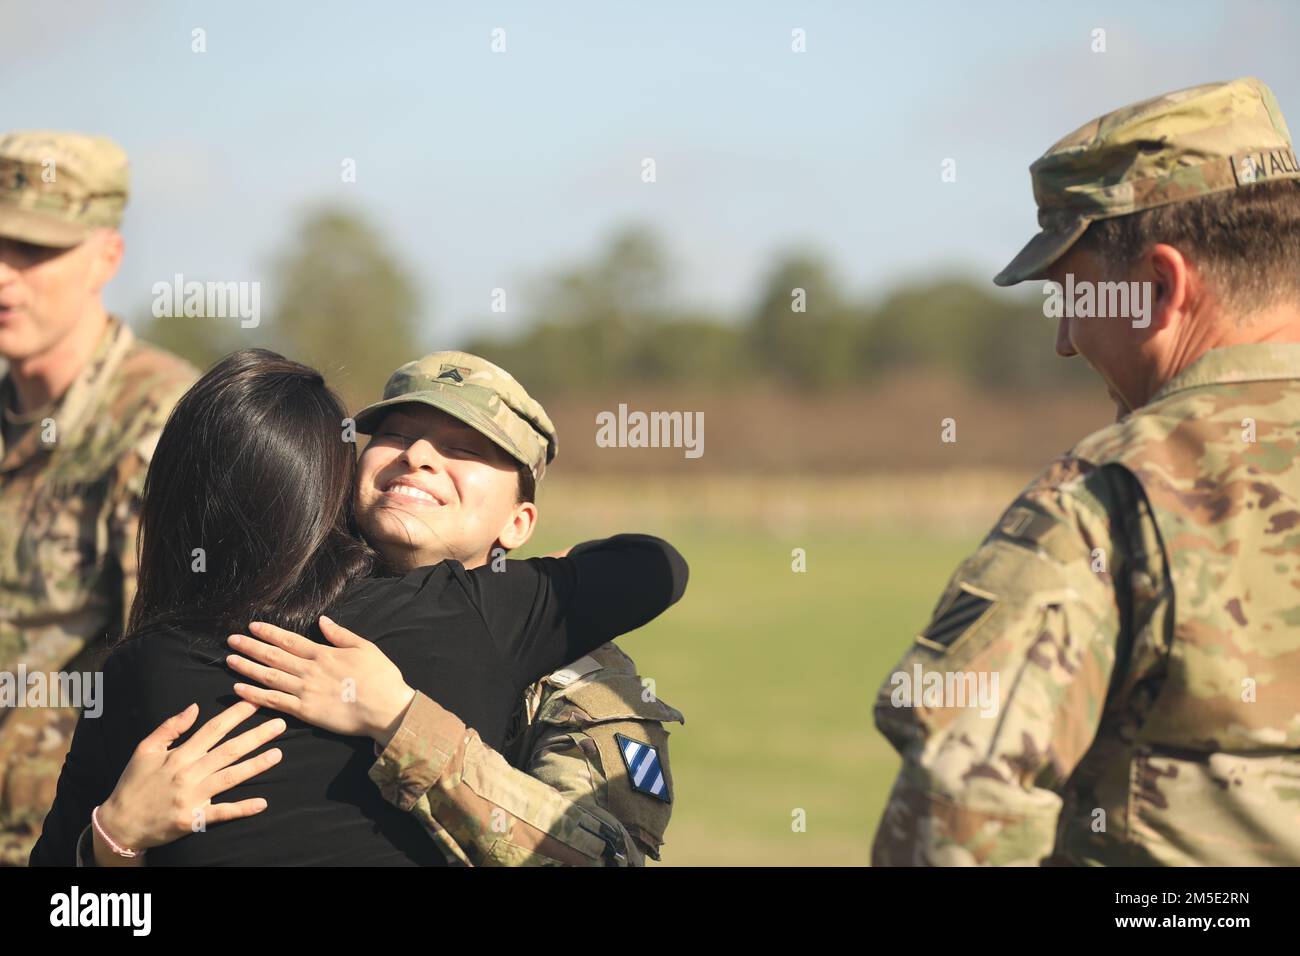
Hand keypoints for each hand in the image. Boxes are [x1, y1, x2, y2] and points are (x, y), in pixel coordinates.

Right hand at [95, 701, 284, 863]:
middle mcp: (188, 774)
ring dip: (255, 766)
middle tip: (281, 724)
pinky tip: (262, 803)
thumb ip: (170, 727)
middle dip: (256, 736)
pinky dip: (242, 809)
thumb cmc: (133, 784)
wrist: (118, 824)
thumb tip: (194, 706)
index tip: (256, 702)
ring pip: (229, 777)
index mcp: (179, 755)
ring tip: (278, 754)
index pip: (213, 729)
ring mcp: (192, 797)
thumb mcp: (145, 750)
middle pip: (228, 750)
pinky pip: (221, 813)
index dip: (235, 715)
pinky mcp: (192, 820)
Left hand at [227, 616, 415, 744]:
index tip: (252, 627)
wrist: (386, 709)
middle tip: (232, 640)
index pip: (290, 641)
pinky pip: (274, 702)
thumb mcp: (366, 648)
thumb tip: (323, 621)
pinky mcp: (305, 712)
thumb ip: (341, 635)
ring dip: (247, 668)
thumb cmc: (381, 678)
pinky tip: (239, 689)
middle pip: (273, 656)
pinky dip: (255, 695)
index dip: (269, 633)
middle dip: (251, 646)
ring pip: (269, 677)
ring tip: (230, 660)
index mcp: (324, 654)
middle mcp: (310, 670)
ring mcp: (305, 691)